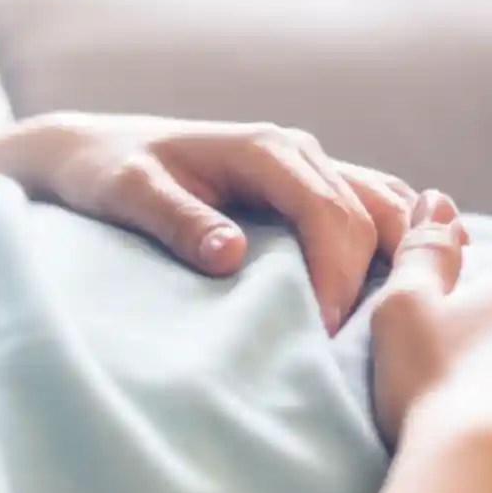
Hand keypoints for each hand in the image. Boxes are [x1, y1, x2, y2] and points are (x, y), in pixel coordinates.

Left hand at [22, 114, 416, 333]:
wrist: (96, 147)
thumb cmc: (109, 169)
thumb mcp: (131, 193)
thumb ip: (180, 221)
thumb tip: (231, 256)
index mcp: (264, 148)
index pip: (326, 211)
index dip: (335, 272)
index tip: (321, 329)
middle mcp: (297, 149)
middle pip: (363, 214)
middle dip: (363, 279)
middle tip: (339, 345)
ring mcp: (308, 163)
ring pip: (382, 205)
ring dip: (395, 255)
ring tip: (385, 317)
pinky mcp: (308, 183)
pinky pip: (370, 206)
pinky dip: (391, 240)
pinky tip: (395, 281)